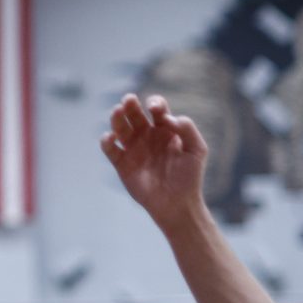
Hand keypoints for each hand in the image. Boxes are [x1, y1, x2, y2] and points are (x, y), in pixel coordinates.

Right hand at [100, 94, 208, 223]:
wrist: (177, 203)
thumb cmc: (189, 176)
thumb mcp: (197, 149)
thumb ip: (187, 129)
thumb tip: (169, 118)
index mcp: (164, 129)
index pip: (156, 108)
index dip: (155, 103)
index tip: (155, 109)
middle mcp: (146, 135)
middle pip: (134, 113)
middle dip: (130, 103)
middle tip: (128, 99)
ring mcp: (133, 148)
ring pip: (119, 126)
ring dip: (116, 117)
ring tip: (117, 111)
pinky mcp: (121, 163)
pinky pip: (109, 148)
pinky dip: (106, 140)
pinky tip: (111, 137)